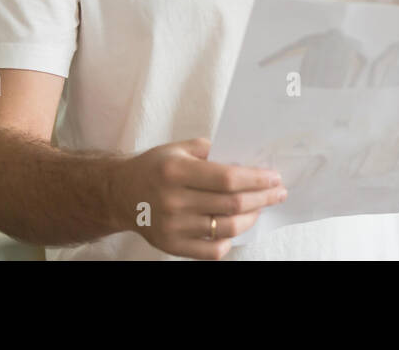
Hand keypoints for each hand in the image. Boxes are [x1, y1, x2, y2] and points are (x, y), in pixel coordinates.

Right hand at [113, 137, 286, 259]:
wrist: (120, 193)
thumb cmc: (155, 167)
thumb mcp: (178, 147)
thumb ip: (210, 150)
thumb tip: (246, 161)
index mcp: (176, 171)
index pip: (227, 178)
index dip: (256, 179)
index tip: (275, 178)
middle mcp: (174, 200)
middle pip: (232, 204)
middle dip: (262, 198)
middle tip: (278, 193)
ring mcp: (173, 227)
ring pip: (227, 228)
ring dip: (252, 218)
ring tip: (260, 208)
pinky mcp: (172, 246)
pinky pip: (212, 251)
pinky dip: (230, 240)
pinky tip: (235, 228)